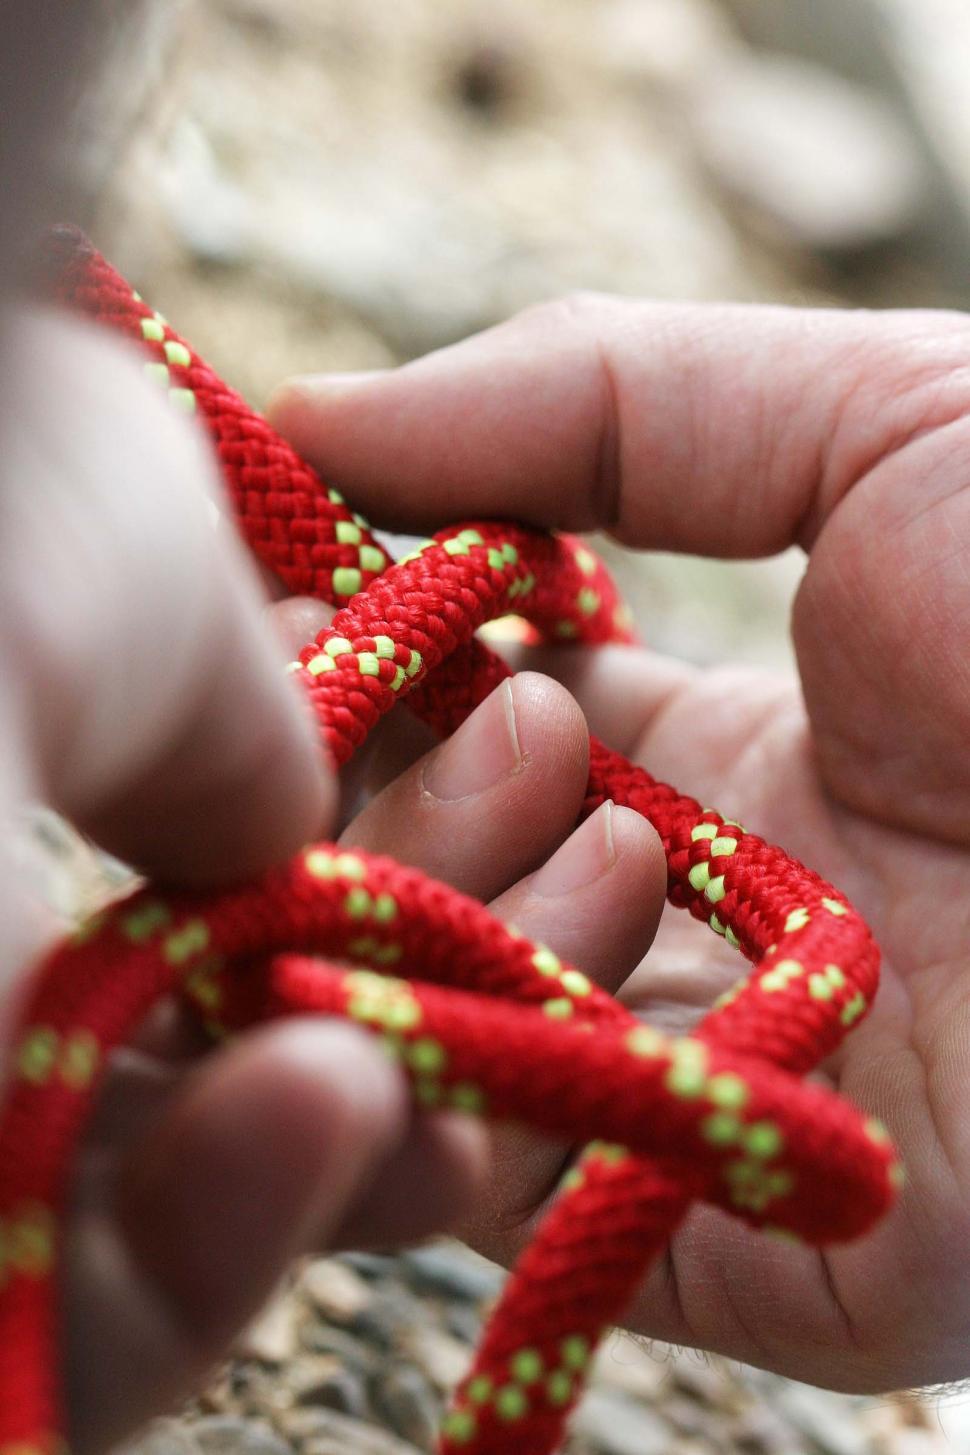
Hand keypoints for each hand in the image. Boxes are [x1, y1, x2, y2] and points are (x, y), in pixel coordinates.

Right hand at [0, 309, 665, 1451]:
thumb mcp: (860, 425)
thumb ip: (604, 402)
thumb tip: (338, 420)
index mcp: (667, 743)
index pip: (412, 731)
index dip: (323, 678)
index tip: (268, 621)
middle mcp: (634, 912)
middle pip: (375, 890)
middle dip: (308, 818)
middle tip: (301, 736)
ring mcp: (649, 1073)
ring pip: (385, 1046)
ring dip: (343, 947)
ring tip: (406, 837)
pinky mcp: (686, 1227)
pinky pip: (470, 1194)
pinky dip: (378, 1120)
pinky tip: (357, 1030)